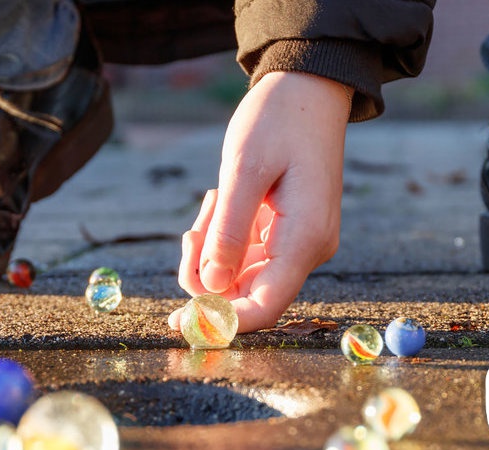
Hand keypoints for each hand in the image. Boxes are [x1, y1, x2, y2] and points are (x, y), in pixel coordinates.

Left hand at [168, 71, 351, 332]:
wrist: (309, 89)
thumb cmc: (279, 120)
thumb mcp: (244, 170)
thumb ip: (227, 232)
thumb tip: (210, 288)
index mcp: (305, 239)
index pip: (265, 306)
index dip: (222, 322)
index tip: (179, 320)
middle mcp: (308, 250)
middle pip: (247, 295)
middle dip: (206, 275)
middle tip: (190, 232)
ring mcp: (299, 244)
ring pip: (242, 276)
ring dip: (212, 251)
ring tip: (210, 202)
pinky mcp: (288, 234)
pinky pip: (246, 255)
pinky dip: (222, 238)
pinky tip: (219, 201)